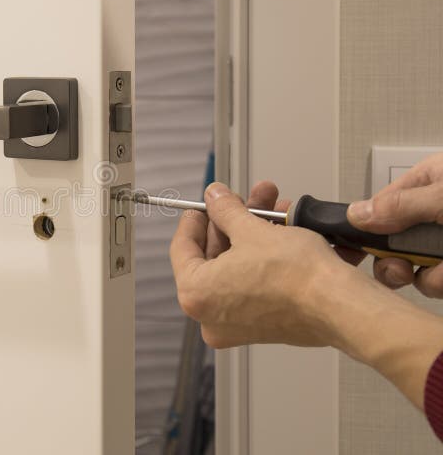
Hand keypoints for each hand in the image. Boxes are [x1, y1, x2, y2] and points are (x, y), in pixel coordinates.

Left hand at [170, 181, 370, 348]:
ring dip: (256, 232)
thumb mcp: (252, 229)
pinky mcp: (265, 325)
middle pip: (213, 256)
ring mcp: (238, 324)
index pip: (182, 247)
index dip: (196, 218)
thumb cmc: (297, 278)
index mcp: (195, 294)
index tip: (205, 204)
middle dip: (235, 221)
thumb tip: (215, 198)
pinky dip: (267, 256)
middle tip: (247, 199)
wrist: (341, 305)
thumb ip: (226, 210)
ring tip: (275, 207)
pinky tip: (285, 229)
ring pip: (239, 266)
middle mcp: (212, 316)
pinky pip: (257, 282)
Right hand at [347, 153, 442, 296]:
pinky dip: (442, 281)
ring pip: (412, 266)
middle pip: (390, 241)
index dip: (366, 229)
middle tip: (405, 268)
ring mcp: (442, 240)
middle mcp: (433, 210)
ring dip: (425, 276)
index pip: (379, 205)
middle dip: (394, 262)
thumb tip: (356, 214)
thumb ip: (402, 205)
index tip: (352, 250)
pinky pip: (434, 280)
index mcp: (428, 181)